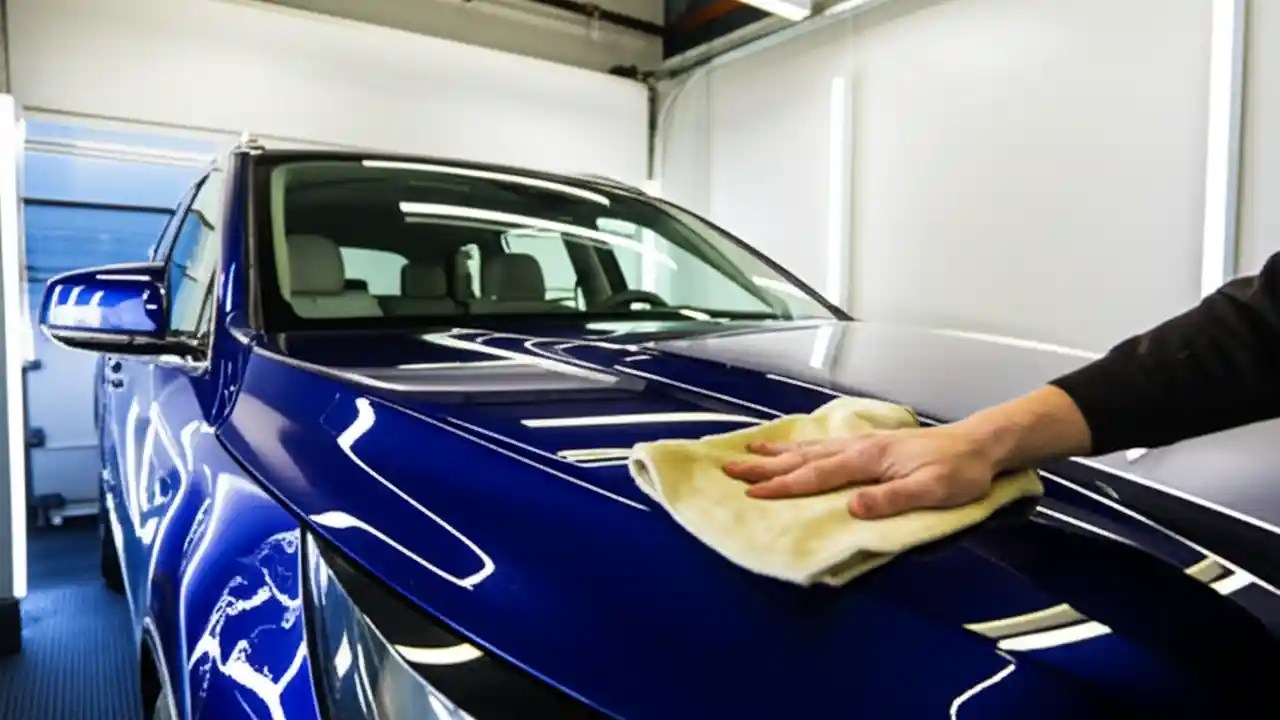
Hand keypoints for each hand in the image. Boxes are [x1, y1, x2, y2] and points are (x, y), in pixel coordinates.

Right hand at [722, 425, 1001, 518]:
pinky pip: (824, 443)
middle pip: (803, 458)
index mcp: (867, 460)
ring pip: (810, 447)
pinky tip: (793, 445)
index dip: (783, 486)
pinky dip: (800, 444)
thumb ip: (891, 499)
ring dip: (778, 452)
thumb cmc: (959, 472)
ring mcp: (862, 443)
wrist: (980, 445)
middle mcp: (858, 448)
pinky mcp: (870, 444)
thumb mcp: (932, 491)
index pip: (816, 476)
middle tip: (729, 467)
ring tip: (748, 451)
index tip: (751, 493)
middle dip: (765, 466)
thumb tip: (851, 507)